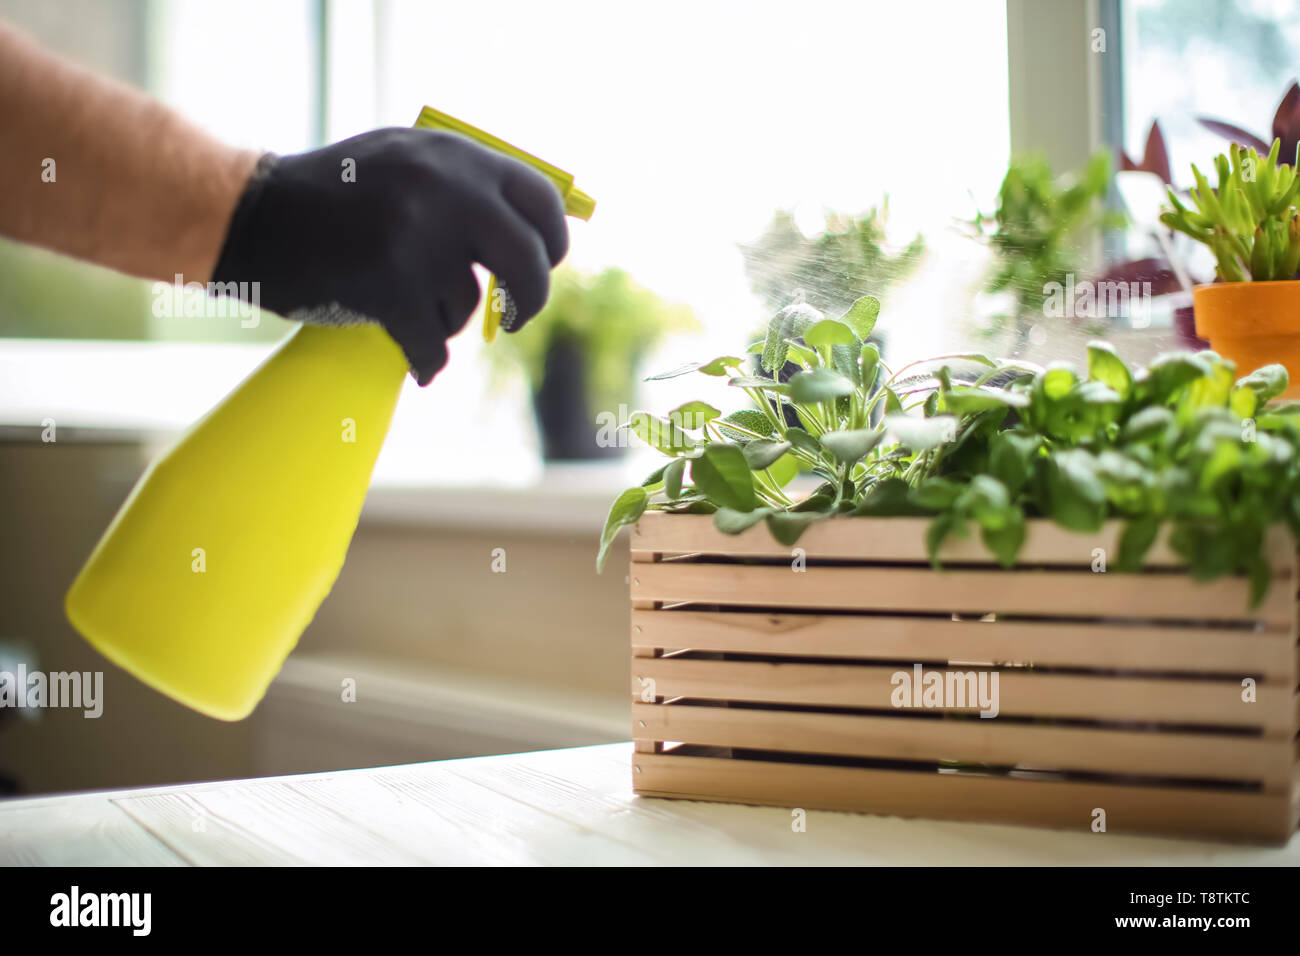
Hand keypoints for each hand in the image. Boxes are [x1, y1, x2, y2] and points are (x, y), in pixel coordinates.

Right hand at [210, 127, 569, 384]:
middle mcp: (445, 190)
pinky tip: (418, 363)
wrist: (250, 215)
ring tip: (402, 303)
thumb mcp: (404, 159)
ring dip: (442, 319)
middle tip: (519, 317)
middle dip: (530, 299)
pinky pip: (432, 344)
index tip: (547, 263)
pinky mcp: (389, 286)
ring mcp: (418, 238)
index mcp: (454, 156)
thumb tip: (531, 228)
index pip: (539, 199)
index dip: (553, 240)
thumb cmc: (331, 194)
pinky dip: (427, 362)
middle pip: (528, 261)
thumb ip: (464, 184)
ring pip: (467, 307)